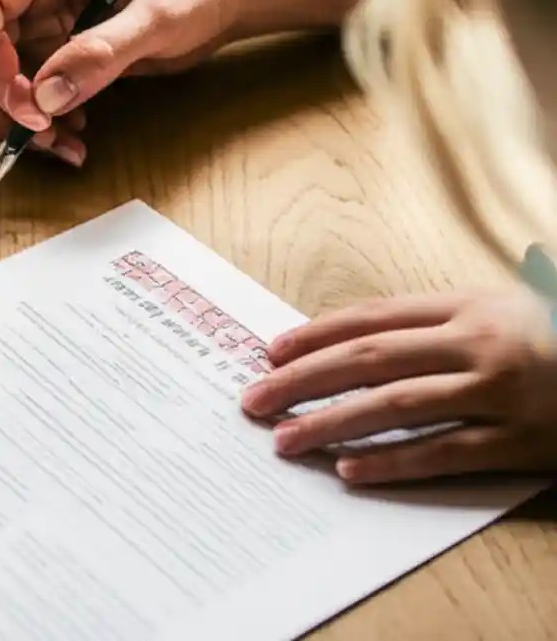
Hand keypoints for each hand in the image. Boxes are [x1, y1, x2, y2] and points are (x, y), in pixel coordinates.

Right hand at [0, 0, 385, 164]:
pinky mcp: (53, 54)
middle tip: (39, 133)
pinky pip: (24, 96)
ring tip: (65, 145)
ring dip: (17, 122)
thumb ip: (103, 53)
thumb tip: (47, 99)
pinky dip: (40, 124)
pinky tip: (75, 135)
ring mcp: (38, 24)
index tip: (24, 100)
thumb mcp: (161, 15)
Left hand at [242, 291, 556, 484]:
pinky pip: (445, 453)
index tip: (270, 353)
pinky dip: (394, 461)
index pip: (374, 316)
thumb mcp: (505, 309)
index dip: (317, 334)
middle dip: (304, 379)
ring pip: (396, 405)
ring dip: (332, 422)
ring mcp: (502, 391)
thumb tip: (357, 338)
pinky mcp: (522, 440)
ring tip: (285, 439)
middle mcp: (480, 342)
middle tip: (253, 400)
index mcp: (471, 305)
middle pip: (371, 357)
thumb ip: (439, 319)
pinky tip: (351, 469)